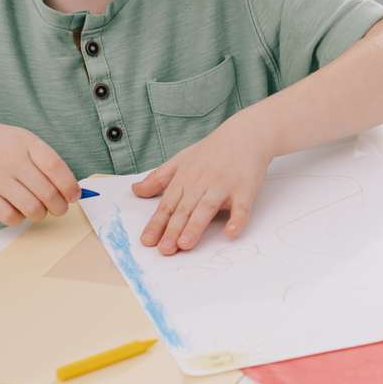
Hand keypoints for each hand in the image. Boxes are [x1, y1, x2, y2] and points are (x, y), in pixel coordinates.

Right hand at [0, 118, 79, 227]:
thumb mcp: (22, 139)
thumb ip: (44, 158)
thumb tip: (68, 186)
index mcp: (26, 143)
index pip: (55, 167)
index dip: (69, 185)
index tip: (75, 195)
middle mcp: (11, 160)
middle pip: (46, 191)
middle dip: (59, 206)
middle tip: (60, 208)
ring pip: (30, 207)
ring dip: (41, 214)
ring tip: (41, 211)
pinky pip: (8, 216)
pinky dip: (19, 219)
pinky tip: (20, 211)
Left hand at [133, 112, 273, 254]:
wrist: (246, 133)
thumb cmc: (214, 150)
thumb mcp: (182, 159)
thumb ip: (159, 177)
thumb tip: (136, 190)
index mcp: (186, 177)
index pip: (168, 204)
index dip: (157, 223)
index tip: (147, 241)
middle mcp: (203, 182)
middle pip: (185, 209)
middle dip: (173, 229)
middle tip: (164, 250)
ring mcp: (224, 185)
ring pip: (207, 208)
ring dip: (196, 226)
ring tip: (185, 244)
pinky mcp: (245, 189)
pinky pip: (242, 207)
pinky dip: (237, 220)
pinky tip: (231, 233)